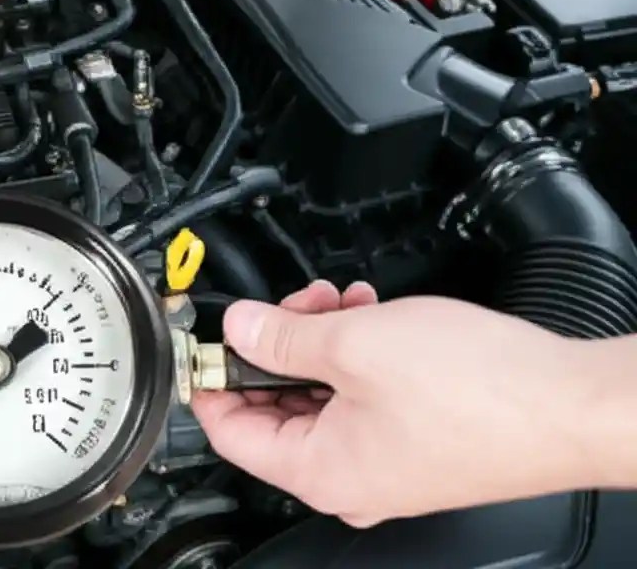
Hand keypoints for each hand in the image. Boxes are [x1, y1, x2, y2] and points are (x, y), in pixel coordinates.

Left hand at [193, 281, 604, 527]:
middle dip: (277, 346)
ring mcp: (387, 465)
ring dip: (321, 342)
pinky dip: (360, 355)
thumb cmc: (482, 391)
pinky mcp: (420, 443)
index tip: (207, 341)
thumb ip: (280, 335)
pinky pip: (365, 399)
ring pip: (323, 396)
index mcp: (319, 472)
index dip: (210, 377)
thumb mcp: (353, 343)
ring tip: (339, 302)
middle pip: (276, 409)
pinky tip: (373, 316)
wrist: (575, 404)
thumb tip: (238, 326)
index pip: (228, 432)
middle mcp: (350, 480)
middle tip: (288, 305)